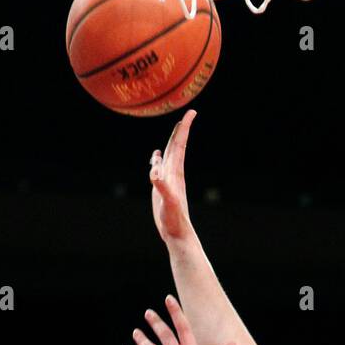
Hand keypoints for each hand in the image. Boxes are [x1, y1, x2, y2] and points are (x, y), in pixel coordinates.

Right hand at [150, 110, 195, 243]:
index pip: (179, 144)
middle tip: (187, 114)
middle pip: (176, 146)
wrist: (177, 232)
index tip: (191, 112)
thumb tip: (154, 172)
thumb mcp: (168, 201)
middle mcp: (174, 173)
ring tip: (176, 129)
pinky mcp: (162, 188)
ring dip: (171, 141)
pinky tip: (156, 157)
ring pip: (169, 156)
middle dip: (181, 130)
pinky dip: (158, 159)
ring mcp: (168, 180)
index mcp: (176, 172)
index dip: (184, 128)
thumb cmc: (174, 219)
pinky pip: (160, 168)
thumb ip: (161, 186)